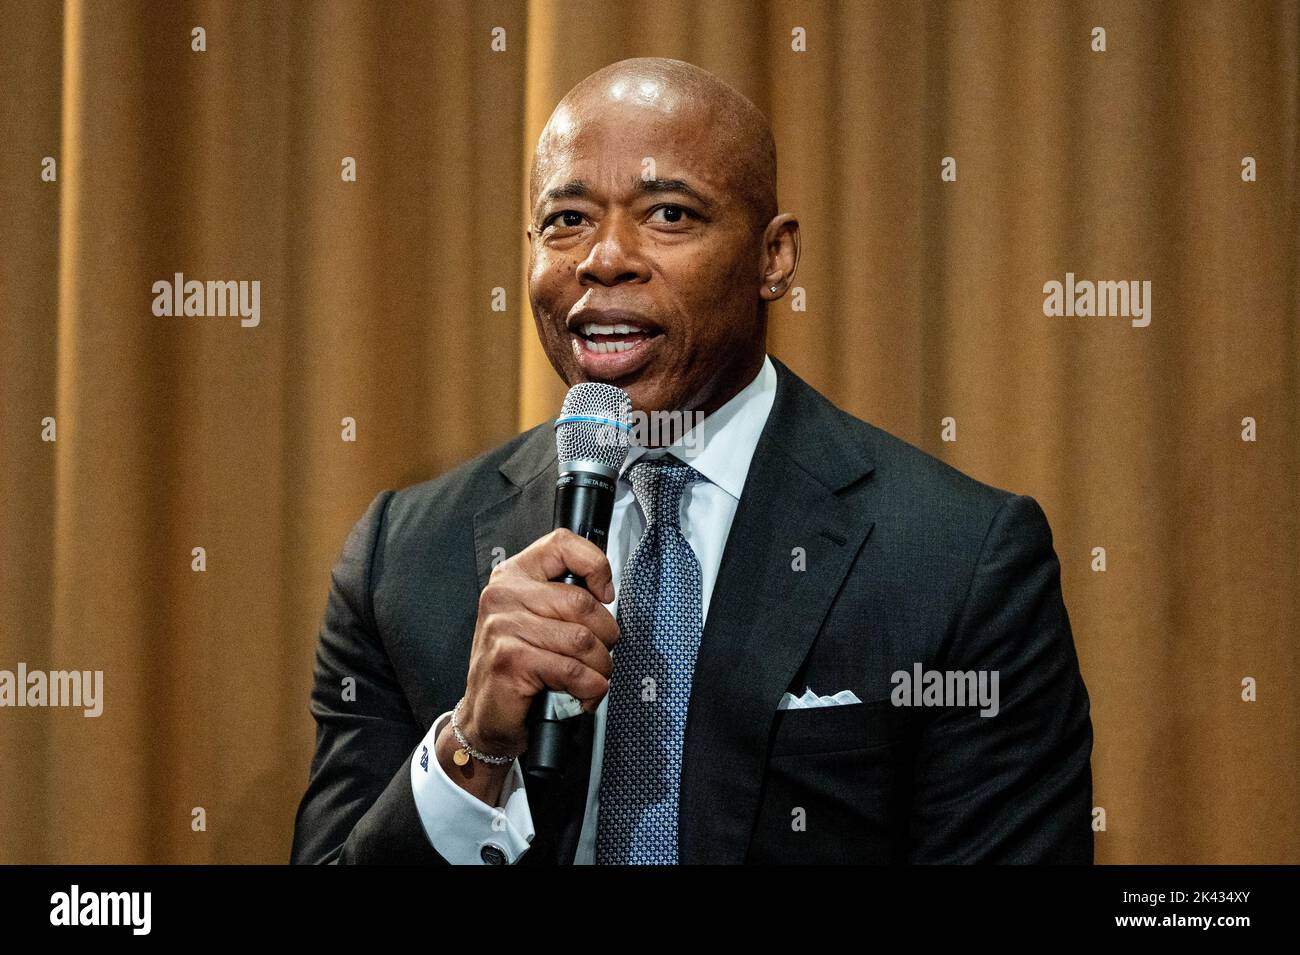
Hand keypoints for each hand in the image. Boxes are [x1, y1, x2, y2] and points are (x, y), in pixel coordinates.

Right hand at [440, 529, 617, 790]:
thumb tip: (608, 596)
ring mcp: (502, 627)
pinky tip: (585, 693)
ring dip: (600, 666)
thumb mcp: (538, 619)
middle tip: (603, 654)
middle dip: (606, 635)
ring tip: (596, 677)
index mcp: (513, 575)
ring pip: (581, 639)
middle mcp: (503, 594)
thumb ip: (564, 598)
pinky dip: (589, 686)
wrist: (485, 715)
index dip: (596, 566)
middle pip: (581, 602)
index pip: (562, 544)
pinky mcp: (509, 660)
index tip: (606, 595)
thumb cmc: (519, 665)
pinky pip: (570, 669)